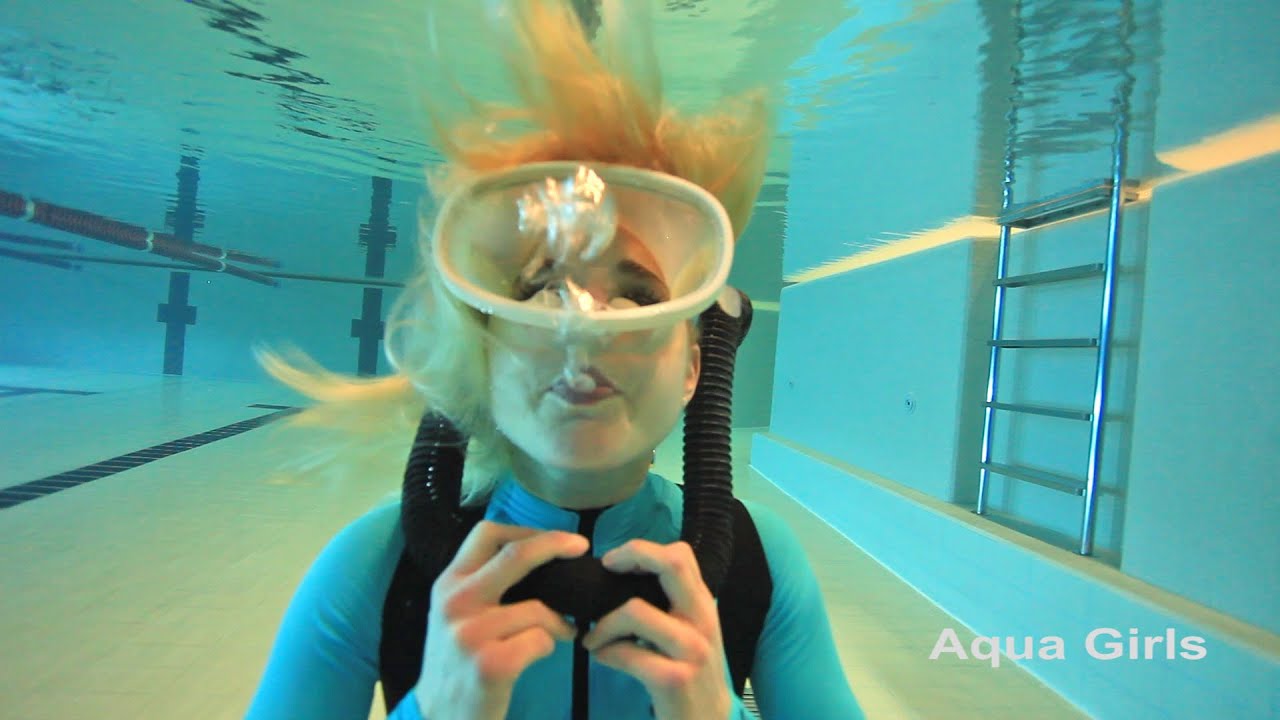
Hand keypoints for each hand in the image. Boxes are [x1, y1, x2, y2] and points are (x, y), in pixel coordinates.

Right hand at [415, 521, 588, 719]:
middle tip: (580, 548)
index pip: (487, 534)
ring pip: (538, 608)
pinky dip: (550, 646)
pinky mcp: (491, 664)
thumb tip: (541, 558)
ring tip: (563, 630)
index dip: (526, 530)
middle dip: (555, 545)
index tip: (553, 539)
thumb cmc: (456, 664)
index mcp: (448, 584)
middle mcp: (456, 602)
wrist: (437, 718)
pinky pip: (541, 640)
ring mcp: (471, 634)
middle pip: (516, 555)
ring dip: (559, 620)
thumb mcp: (456, 615)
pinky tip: (543, 654)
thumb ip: (484, 585)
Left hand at [581, 540, 732, 719]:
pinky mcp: (674, 679)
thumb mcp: (691, 633)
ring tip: (594, 637)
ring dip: (603, 623)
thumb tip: (627, 578)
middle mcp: (702, 621)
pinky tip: (601, 656)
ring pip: (635, 610)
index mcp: (703, 605)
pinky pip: (625, 652)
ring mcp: (691, 650)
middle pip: (671, 564)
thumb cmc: (693, 676)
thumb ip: (672, 605)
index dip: (644, 549)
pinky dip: (604, 652)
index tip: (617, 563)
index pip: (681, 555)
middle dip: (630, 556)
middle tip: (605, 569)